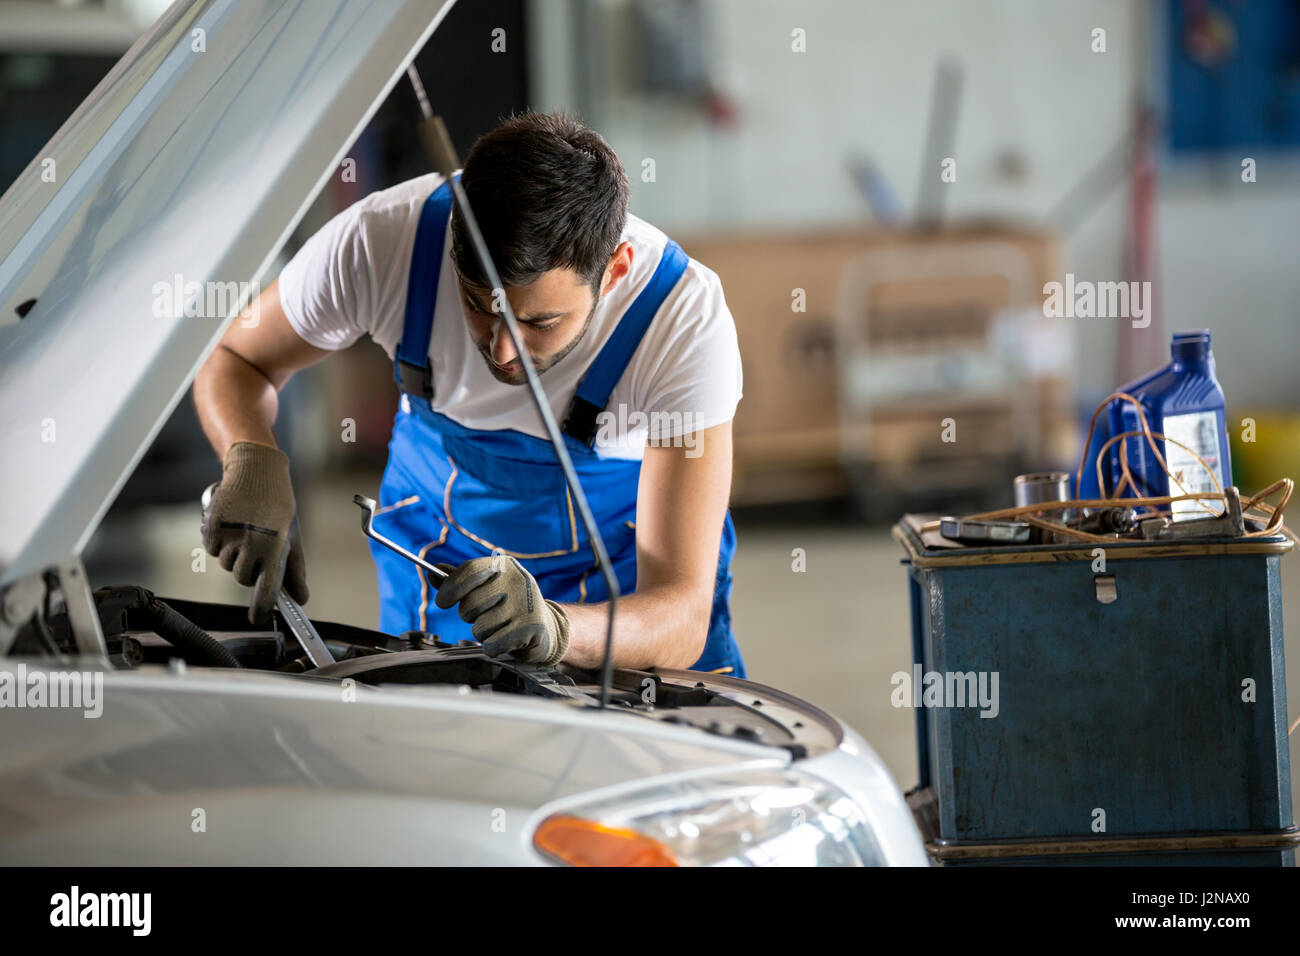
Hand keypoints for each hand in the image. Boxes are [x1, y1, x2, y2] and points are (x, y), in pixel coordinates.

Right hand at [201, 441, 307, 622]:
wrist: (255, 470)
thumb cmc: (278, 505)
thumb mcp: (292, 536)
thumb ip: (295, 570)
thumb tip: (302, 599)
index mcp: (275, 547)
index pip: (266, 587)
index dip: (261, 607)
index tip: (258, 618)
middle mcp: (251, 544)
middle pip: (241, 578)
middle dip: (248, 569)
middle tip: (256, 546)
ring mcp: (230, 536)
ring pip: (225, 564)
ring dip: (233, 553)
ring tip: (246, 528)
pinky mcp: (211, 528)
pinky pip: (211, 548)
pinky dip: (219, 541)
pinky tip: (232, 522)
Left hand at [434, 556, 568, 664]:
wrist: (546, 629)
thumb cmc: (510, 607)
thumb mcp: (487, 589)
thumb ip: (461, 582)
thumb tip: (434, 573)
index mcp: (505, 566)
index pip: (469, 570)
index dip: (450, 588)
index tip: (443, 602)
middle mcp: (517, 580)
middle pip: (470, 604)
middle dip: (471, 617)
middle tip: (487, 616)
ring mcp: (525, 604)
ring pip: (480, 627)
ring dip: (485, 634)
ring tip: (501, 627)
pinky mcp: (531, 628)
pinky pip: (492, 644)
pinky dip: (494, 647)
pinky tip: (507, 640)